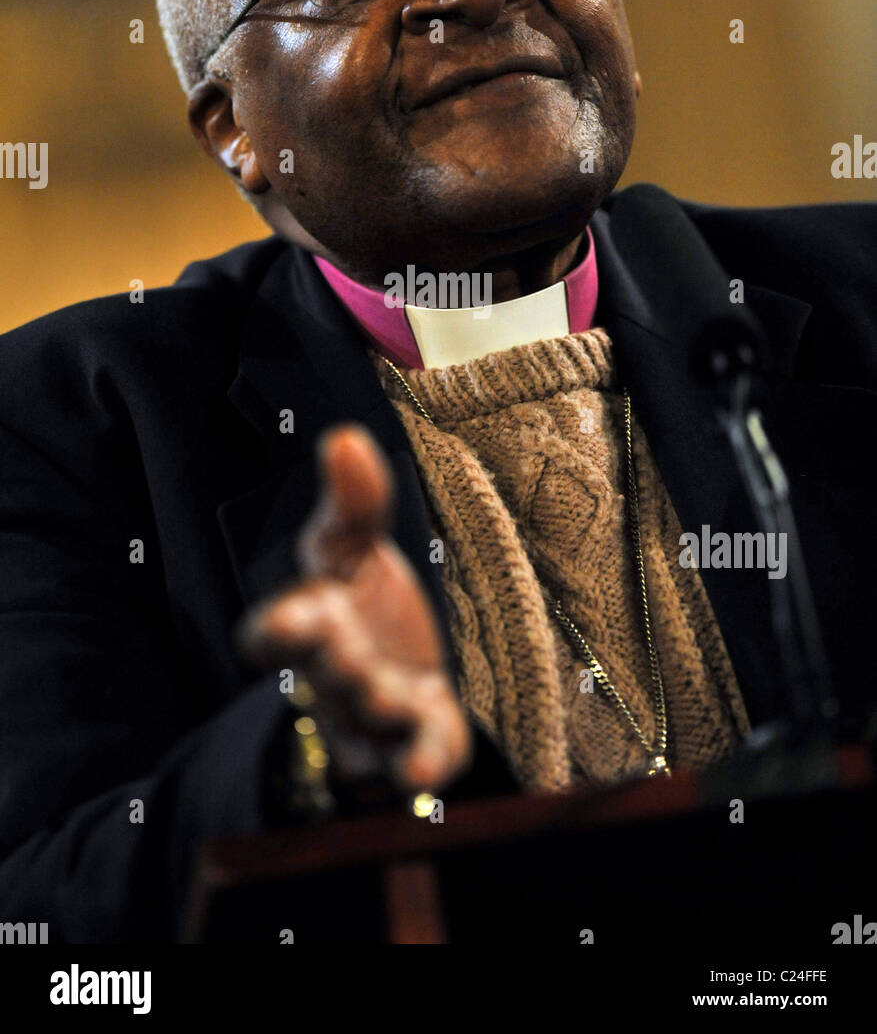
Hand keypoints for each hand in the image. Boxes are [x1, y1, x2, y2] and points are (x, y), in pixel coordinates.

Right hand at [238, 424, 470, 796]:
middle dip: (330, 664)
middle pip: (325, 676)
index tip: (280, 624)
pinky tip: (426, 773)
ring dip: (372, 706)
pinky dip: (420, 764)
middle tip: (339, 650)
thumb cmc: (361, 607)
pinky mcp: (422, 737)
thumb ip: (353, 503)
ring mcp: (376, 713)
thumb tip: (344, 435)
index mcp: (311, 625)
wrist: (398, 672)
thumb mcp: (353, 551)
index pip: (278, 635)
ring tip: (380, 693)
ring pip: (368, 717)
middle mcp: (335, 675)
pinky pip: (418, 756)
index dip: (278, 631)